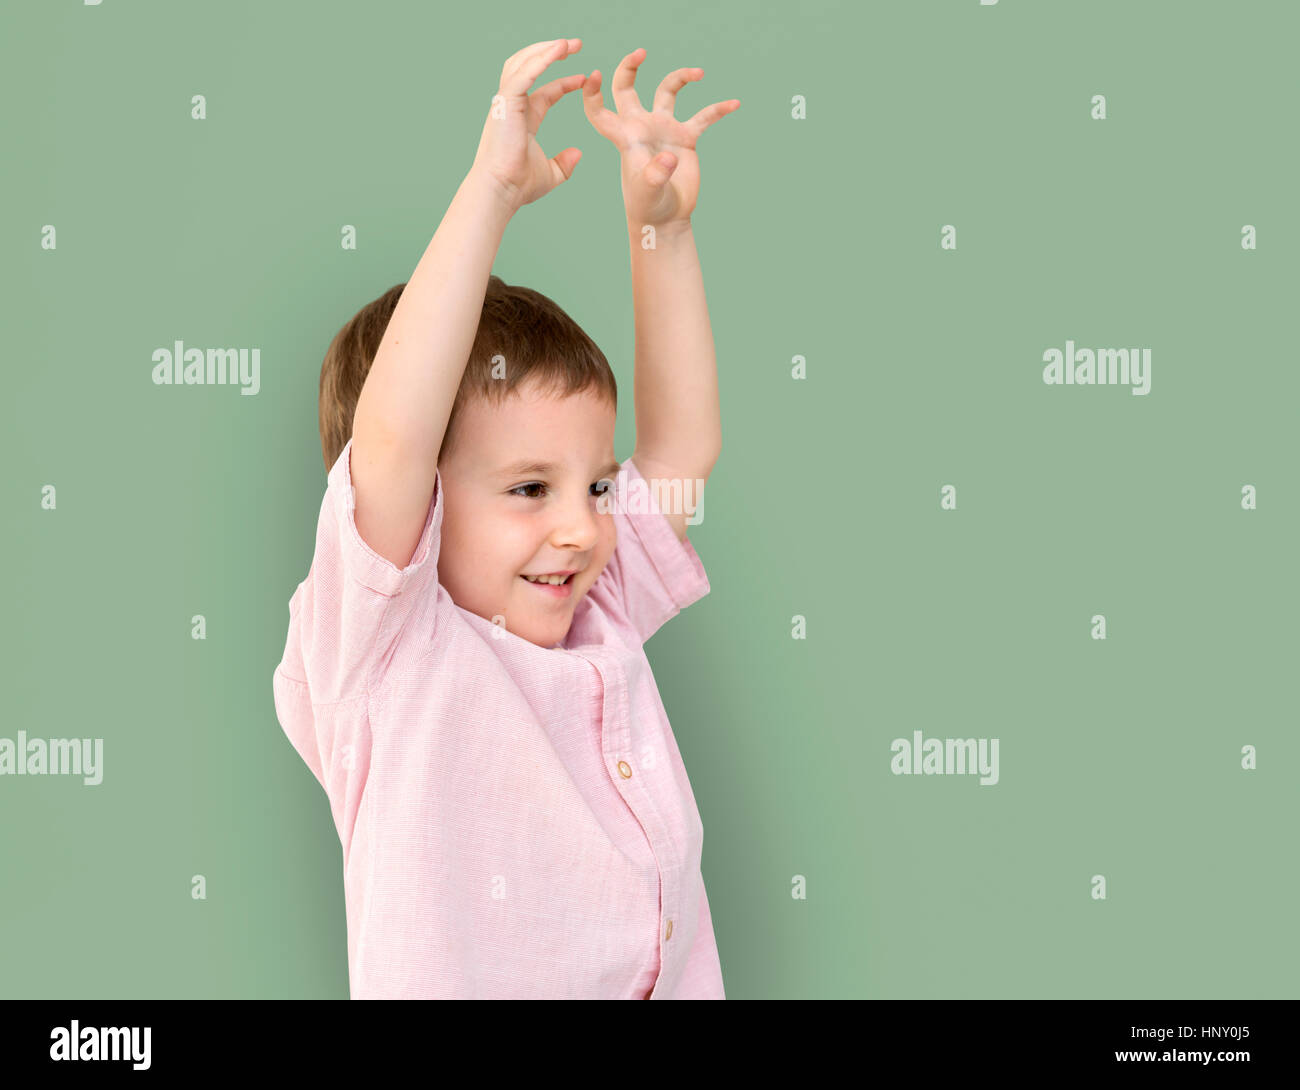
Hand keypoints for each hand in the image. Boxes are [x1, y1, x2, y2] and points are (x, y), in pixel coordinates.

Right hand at [471, 38, 587, 210]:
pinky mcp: (505, 102)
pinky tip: (558, 50)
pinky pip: (523, 73)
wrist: (501, 190)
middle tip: (575, 44)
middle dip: (550, 53)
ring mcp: (506, 102)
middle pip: (529, 68)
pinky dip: (540, 59)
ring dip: (545, 49)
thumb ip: (564, 164)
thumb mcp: (550, 174)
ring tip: (568, 42)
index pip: (544, 92)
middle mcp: (512, 106)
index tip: (583, 78)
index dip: (563, 83)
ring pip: (522, 63)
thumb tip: (578, 154)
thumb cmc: (518, 186)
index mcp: (523, 119)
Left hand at [582, 48, 738, 227]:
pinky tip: (734, 104)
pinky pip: (703, 117)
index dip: (592, 92)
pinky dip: (718, 109)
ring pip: (667, 91)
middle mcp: (641, 127)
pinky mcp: (685, 139)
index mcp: (625, 137)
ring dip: (682, 77)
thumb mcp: (648, 192)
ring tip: (699, 73)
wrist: (665, 219)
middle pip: (627, 88)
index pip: (601, 111)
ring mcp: (664, 130)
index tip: (591, 74)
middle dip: (629, 67)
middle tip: (640, 52)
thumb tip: (669, 157)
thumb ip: (655, 174)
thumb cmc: (648, 207)